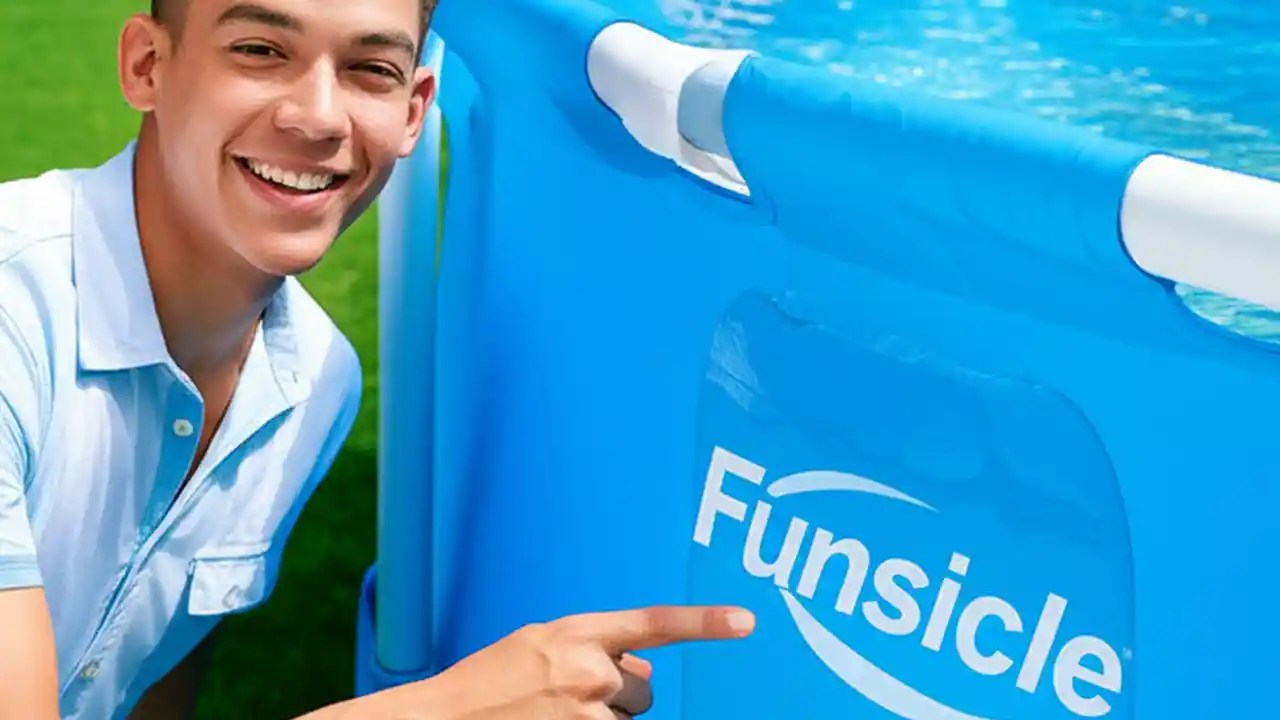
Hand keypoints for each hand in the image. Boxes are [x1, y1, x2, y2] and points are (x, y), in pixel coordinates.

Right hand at [426, 604, 754, 718]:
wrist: (441, 718)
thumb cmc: (489, 682)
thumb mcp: (540, 644)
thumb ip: (592, 648)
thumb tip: (639, 669)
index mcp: (576, 632)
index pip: (652, 622)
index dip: (704, 622)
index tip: (746, 620)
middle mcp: (588, 670)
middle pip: (642, 687)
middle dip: (615, 696)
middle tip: (566, 698)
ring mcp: (586, 713)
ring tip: (552, 713)